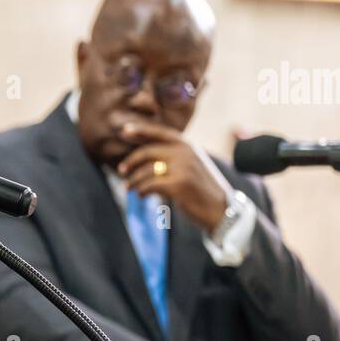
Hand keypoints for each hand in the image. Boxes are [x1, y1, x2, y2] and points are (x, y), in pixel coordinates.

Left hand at [115, 120, 230, 231]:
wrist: (218, 210)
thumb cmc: (199, 190)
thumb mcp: (188, 166)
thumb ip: (170, 157)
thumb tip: (141, 156)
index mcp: (187, 146)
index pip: (159, 133)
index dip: (141, 131)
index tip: (124, 131)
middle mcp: (185, 152)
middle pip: (147, 152)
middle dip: (130, 162)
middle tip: (121, 171)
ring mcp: (182, 167)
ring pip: (145, 171)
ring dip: (133, 181)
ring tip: (129, 188)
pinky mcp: (178, 184)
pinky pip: (149, 185)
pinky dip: (142, 191)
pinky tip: (142, 195)